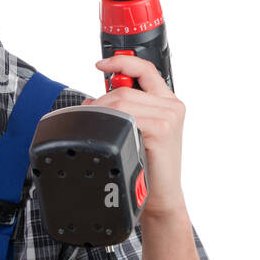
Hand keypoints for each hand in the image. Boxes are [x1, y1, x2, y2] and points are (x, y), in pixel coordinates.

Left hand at [83, 54, 186, 220]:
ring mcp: (169, 117)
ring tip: (98, 130)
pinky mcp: (162, 129)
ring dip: (102, 113)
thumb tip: (93, 101)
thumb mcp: (138, 132)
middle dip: (100, 102)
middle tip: (88, 117)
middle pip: (125, 89)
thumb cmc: (148, 167)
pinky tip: (112, 137)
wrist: (161, 197)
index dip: (122, 62)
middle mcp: (171, 106)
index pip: (145, 69)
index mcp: (167, 103)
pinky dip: (112, 124)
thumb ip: (125, 111)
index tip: (101, 65)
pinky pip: (128, 117)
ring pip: (123, 101)